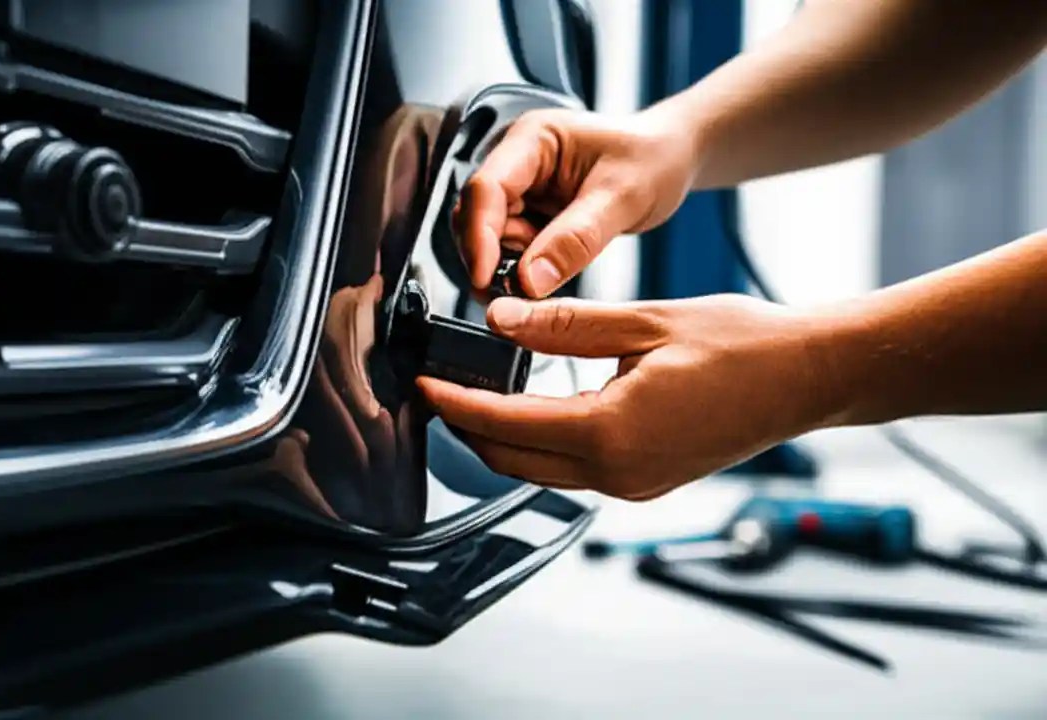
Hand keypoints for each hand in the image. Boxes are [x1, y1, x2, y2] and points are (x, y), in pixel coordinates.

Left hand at [417, 295, 843, 499]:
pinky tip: (533, 409)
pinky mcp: (647, 481)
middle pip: (512, 459)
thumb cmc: (741, 344)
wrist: (808, 377)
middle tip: (439, 386)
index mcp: (609, 433)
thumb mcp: (642, 322)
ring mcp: (633, 485)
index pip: (503, 424)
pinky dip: (541, 444)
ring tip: (476, 394)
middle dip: (467, 426)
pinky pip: (574, 471)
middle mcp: (616, 474)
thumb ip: (563, 325)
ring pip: (540, 470)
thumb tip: (500, 320)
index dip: (454, 403)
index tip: (422, 381)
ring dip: (502, 438)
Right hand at [454, 108, 698, 296]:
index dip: (478, 236)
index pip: (486, 187)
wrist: (670, 160)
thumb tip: (530, 282)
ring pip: (489, 237)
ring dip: (505, 266)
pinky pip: (510, 248)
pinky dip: (521, 269)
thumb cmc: (652, 158)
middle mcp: (517, 162)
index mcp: (533, 139)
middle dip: (488, 257)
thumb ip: (575, 239)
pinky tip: (545, 277)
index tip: (485, 278)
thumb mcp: (622, 198)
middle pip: (476, 215)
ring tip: (540, 283)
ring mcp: (520, 190)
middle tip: (513, 295)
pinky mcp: (529, 214)